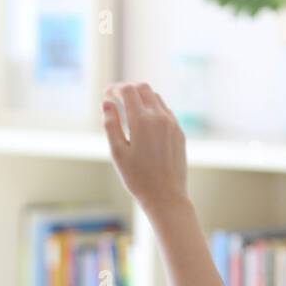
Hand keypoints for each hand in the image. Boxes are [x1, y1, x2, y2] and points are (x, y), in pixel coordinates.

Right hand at [102, 82, 187, 210]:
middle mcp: (160, 117)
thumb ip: (111, 125)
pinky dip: (153, 108)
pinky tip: (144, 120)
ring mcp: (172, 124)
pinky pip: (165, 111)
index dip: (115, 88)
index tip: (106, 93)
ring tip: (128, 107)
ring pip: (156, 98)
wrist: (166, 197)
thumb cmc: (137, 179)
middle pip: (143, 88)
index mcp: (142, 120)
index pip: (128, 90)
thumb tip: (107, 103)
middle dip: (128, 88)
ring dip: (141, 97)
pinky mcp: (179, 132)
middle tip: (116, 96)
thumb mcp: (117, 153)